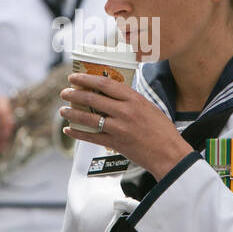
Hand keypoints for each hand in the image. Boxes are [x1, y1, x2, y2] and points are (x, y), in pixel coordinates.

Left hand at [59, 73, 191, 177]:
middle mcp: (125, 112)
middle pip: (93, 99)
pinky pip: (92, 137)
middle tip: (65, 92)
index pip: (105, 83)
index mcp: (134, 99)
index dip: (86, 79)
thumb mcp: (149, 107)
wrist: (169, 154)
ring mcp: (119, 128)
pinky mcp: (116, 144)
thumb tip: (110, 93)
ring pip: (89, 118)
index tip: (75, 77)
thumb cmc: (162, 130)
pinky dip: (78, 133)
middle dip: (74, 94)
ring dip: (73, 113)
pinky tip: (69, 129)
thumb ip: (130, 100)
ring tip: (63, 110)